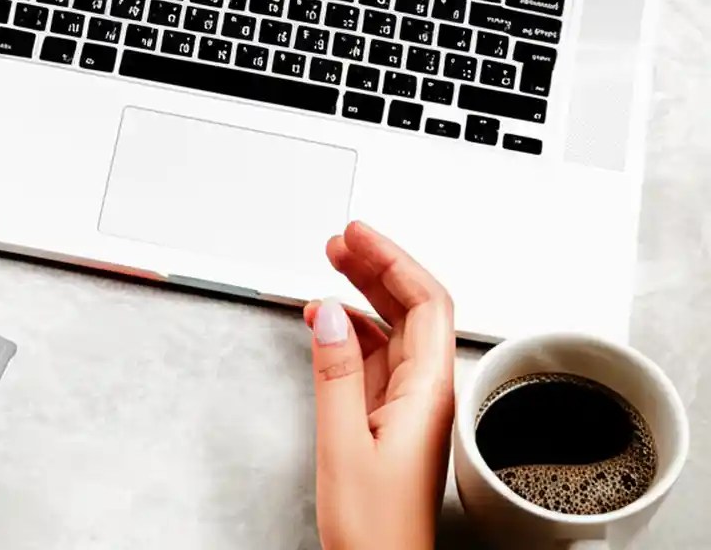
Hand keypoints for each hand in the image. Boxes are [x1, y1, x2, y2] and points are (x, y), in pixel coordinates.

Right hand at [305, 222, 455, 549]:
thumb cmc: (374, 527)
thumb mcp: (343, 443)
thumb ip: (335, 373)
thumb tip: (329, 313)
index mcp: (427, 392)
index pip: (425, 303)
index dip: (394, 260)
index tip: (361, 235)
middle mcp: (426, 393)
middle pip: (412, 310)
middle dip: (377, 267)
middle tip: (341, 241)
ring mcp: (409, 405)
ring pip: (393, 331)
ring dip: (363, 295)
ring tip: (331, 267)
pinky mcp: (390, 419)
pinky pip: (376, 359)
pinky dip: (352, 331)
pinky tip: (329, 322)